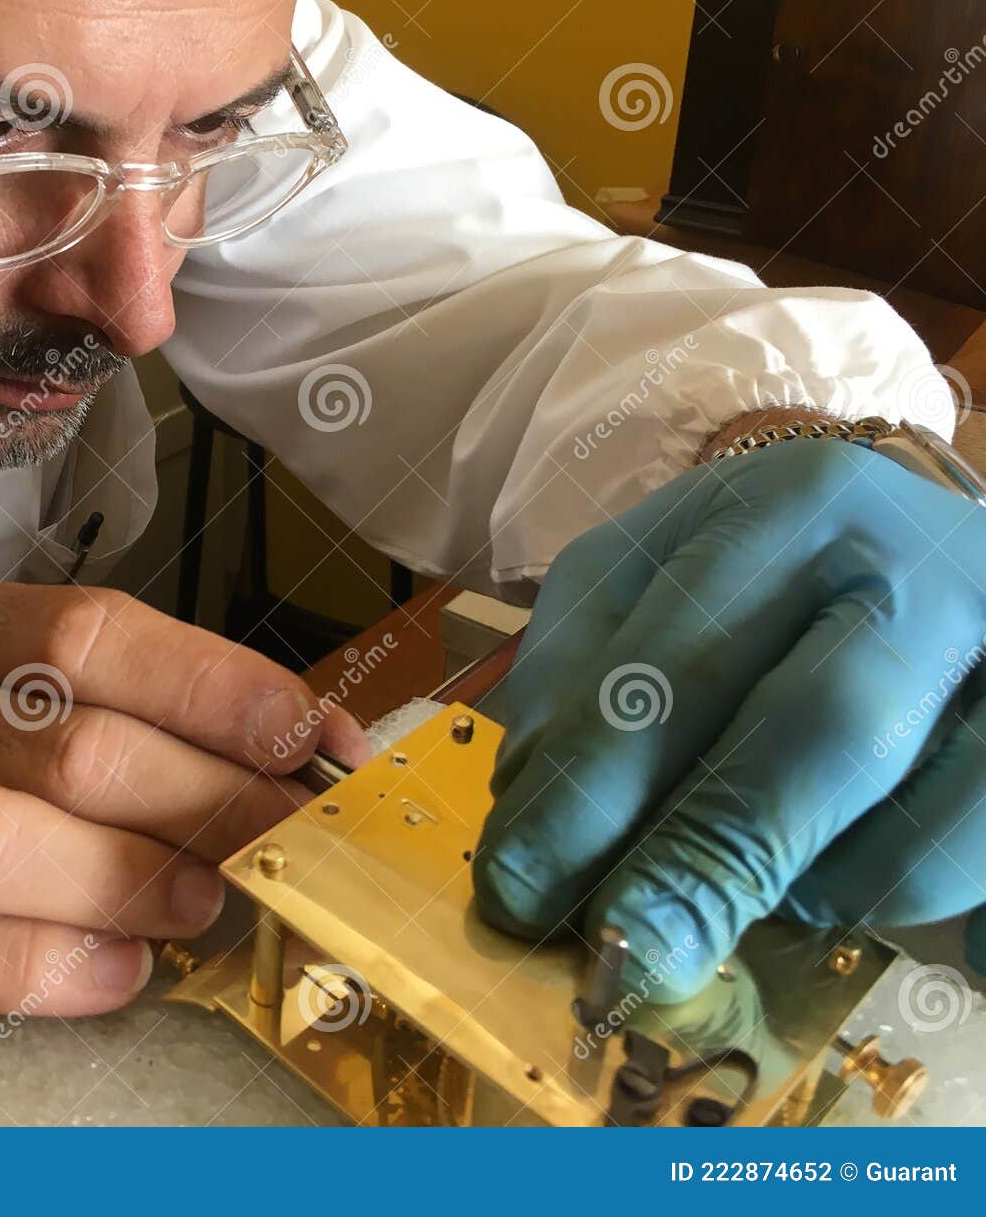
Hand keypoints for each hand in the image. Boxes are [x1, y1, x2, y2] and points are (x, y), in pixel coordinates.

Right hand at [0, 583, 368, 1029]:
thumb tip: (327, 747)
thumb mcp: (107, 717)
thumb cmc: (34, 785)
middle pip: (67, 748)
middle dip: (202, 800)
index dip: (210, 685)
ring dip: (121, 879)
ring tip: (200, 903)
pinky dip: (44, 963)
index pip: (91, 633)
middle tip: (281, 839)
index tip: (306, 737)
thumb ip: (195, 723)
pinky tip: (123, 970)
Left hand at [474, 438, 985, 999]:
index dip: (588, 791)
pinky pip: (969, 860)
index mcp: (789, 507)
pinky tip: (820, 884)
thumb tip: (531, 814)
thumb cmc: (759, 580)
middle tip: (617, 954)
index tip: (519, 889)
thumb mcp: (647, 580)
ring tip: (724, 895)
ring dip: (794, 888)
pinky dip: (882, 897)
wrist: (924, 558)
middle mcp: (923, 562)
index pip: (676, 662)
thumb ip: (576, 677)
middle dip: (695, 859)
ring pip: (913, 820)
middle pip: (811, 733)